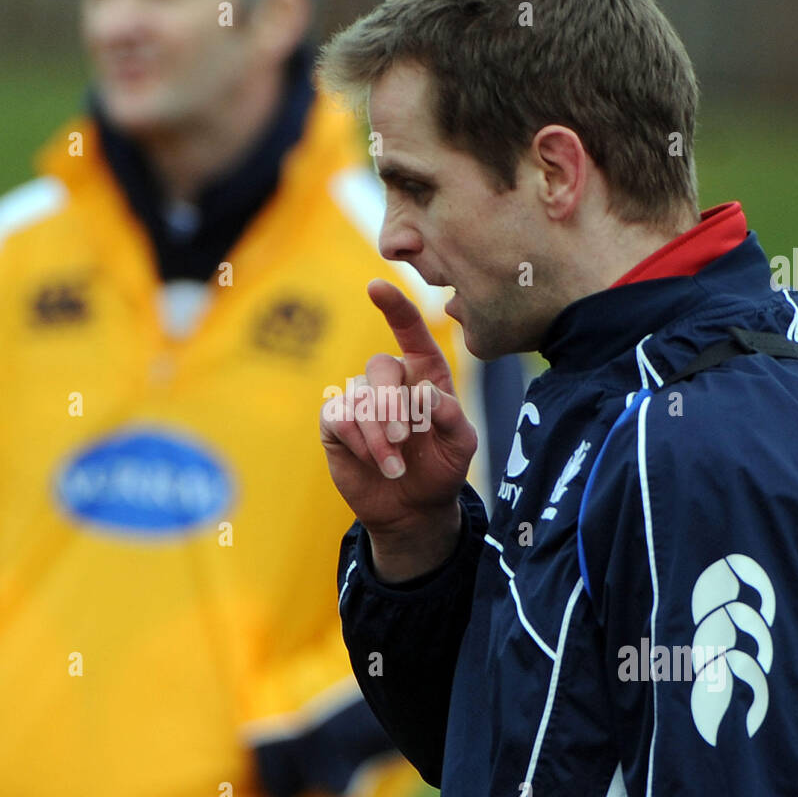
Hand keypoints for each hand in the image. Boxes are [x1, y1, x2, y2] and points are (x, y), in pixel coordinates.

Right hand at [320, 279, 477, 547]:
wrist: (414, 510)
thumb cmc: (442, 469)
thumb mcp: (461, 445)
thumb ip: (452, 417)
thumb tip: (425, 394)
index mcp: (424, 373)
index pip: (408, 330)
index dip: (394, 307)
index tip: (376, 286)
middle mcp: (390, 380)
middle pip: (379, 367)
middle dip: (391, 405)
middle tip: (402, 439)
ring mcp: (360, 399)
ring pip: (359, 398)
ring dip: (378, 436)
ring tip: (394, 467)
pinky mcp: (336, 423)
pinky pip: (338, 417)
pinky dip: (358, 441)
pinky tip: (374, 462)